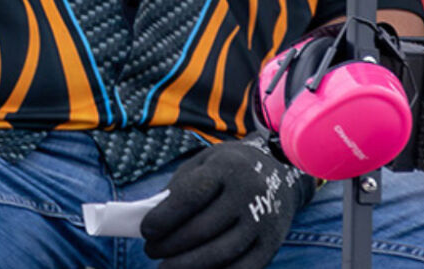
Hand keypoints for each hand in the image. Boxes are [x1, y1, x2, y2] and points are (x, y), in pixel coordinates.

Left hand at [140, 137, 314, 268]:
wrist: (278, 170)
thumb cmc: (227, 170)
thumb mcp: (203, 165)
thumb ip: (178, 191)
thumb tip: (152, 228)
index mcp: (228, 167)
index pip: (190, 196)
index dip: (164, 217)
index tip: (146, 230)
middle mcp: (249, 193)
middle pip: (202, 229)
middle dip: (169, 245)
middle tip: (151, 251)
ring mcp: (263, 220)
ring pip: (219, 254)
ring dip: (186, 266)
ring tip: (165, 268)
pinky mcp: (270, 245)